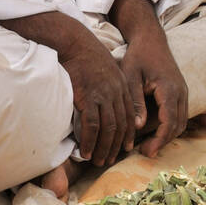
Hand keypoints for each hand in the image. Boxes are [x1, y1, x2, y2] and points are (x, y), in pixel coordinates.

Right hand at [58, 34, 134, 165]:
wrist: (75, 43)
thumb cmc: (87, 56)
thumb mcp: (107, 70)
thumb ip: (110, 87)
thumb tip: (106, 103)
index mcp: (122, 87)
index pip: (129, 116)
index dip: (128, 134)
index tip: (126, 148)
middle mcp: (116, 93)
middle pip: (121, 126)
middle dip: (116, 147)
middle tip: (109, 161)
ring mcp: (104, 96)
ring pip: (109, 129)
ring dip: (104, 148)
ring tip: (98, 161)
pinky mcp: (89, 98)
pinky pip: (92, 125)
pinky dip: (90, 141)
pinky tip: (86, 152)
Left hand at [119, 30, 188, 157]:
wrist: (150, 39)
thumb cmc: (138, 56)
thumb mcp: (130, 77)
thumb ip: (136, 101)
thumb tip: (139, 127)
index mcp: (169, 89)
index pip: (169, 122)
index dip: (159, 140)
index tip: (147, 152)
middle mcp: (181, 91)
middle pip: (178, 125)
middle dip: (163, 141)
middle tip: (144, 152)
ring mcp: (183, 91)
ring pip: (181, 121)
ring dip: (168, 135)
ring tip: (148, 145)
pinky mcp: (181, 91)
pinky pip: (180, 114)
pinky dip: (170, 126)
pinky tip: (155, 132)